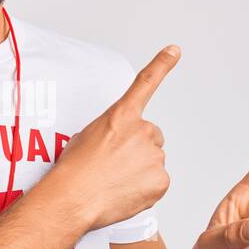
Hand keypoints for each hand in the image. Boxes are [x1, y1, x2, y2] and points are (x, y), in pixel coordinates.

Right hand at [48, 46, 179, 231]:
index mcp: (122, 116)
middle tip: (116, 165)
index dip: (162, 64)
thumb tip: (115, 147)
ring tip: (115, 182)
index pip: (145, 83)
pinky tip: (125, 192)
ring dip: (139, 170)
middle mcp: (143, 131)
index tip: (174, 50)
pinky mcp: (161, 180)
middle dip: (138, 149)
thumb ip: (109, 133)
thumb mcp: (85, 138)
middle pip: (151, 137)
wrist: (74, 198)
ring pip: (153, 161)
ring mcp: (154, 156)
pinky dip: (145, 189)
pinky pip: (157, 183)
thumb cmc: (74, 170)